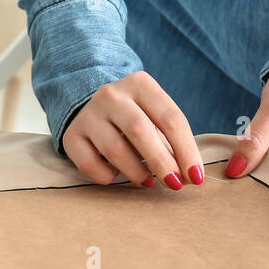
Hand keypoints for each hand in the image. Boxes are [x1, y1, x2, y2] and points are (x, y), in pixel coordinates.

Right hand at [63, 71, 203, 188]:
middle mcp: (111, 94)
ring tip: (147, 181)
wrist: (93, 108)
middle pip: (140, 131)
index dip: (186, 150)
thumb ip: (173, 145)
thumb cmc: (136, 117)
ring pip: (115, 150)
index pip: (170, 118)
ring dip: (136, 173)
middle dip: (162, 163)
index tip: (196, 177)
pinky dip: (108, 176)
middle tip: (174, 185)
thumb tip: (189, 178)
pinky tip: (116, 174)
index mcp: (140, 84)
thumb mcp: (156, 118)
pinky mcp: (72, 135)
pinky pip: (90, 164)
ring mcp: (88, 114)